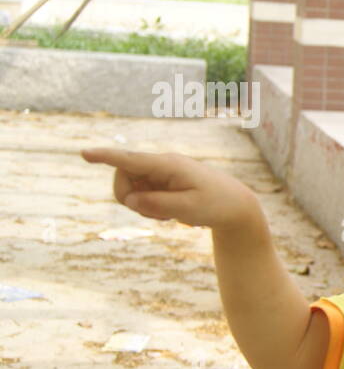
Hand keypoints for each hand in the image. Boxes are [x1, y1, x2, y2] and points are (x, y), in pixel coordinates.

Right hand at [80, 147, 259, 231]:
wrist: (234, 205)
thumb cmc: (216, 205)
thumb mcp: (189, 209)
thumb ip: (158, 205)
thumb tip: (131, 200)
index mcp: (169, 165)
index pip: (131, 160)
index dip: (106, 157)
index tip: (84, 153)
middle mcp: (160, 164)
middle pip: (122, 178)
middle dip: (129, 199)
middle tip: (159, 215)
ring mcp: (159, 173)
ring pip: (128, 189)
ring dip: (141, 206)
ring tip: (169, 213)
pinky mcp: (159, 182)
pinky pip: (139, 195)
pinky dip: (148, 207)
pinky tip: (169, 212)